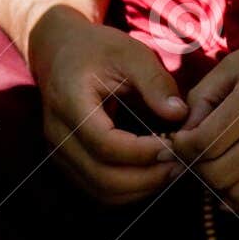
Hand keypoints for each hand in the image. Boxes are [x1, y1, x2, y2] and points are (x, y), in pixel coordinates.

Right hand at [28, 7, 186, 205]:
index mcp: (70, 102)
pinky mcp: (67, 162)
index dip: (142, 152)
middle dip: (146, 178)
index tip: (175, 145)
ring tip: (169, 170)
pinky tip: (151, 172)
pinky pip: (98, 190)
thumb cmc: (97, 48)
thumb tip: (180, 115)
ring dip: (139, 189)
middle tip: (179, 165)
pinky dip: (128, 190)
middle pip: (102, 177)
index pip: (105, 144)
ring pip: (101, 191)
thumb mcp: (129, 52)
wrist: (59, 50)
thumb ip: (155, 82)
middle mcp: (58, 133)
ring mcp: (58, 152)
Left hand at [171, 28, 238, 220]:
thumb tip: (185, 130)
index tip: (179, 142)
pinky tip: (235, 196)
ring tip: (214, 170)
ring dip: (219, 188)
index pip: (206, 142)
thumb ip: (205, 95)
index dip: (183, 147)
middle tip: (194, 157)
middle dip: (198, 168)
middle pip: (221, 172)